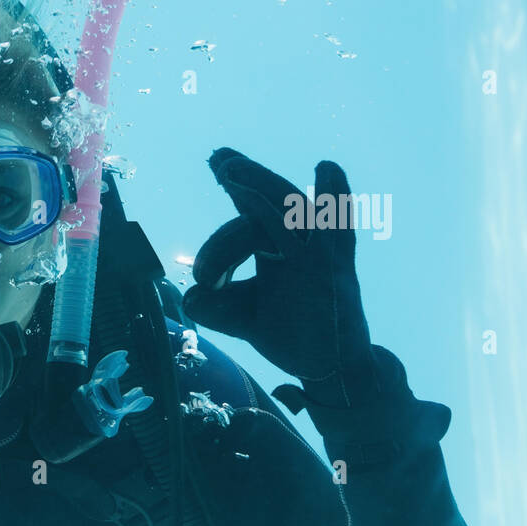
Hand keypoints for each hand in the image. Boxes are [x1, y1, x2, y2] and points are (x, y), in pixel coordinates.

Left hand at [182, 148, 378, 408]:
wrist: (329, 365)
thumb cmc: (285, 332)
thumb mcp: (236, 317)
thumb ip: (211, 304)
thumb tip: (190, 294)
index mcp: (274, 246)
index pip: (251, 208)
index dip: (236, 182)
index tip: (217, 161)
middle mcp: (296, 242)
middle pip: (270, 200)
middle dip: (246, 177)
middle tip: (220, 160)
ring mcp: (316, 254)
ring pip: (286, 212)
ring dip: (261, 187)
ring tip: (231, 171)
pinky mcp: (331, 272)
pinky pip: (336, 231)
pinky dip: (336, 197)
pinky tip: (326, 168)